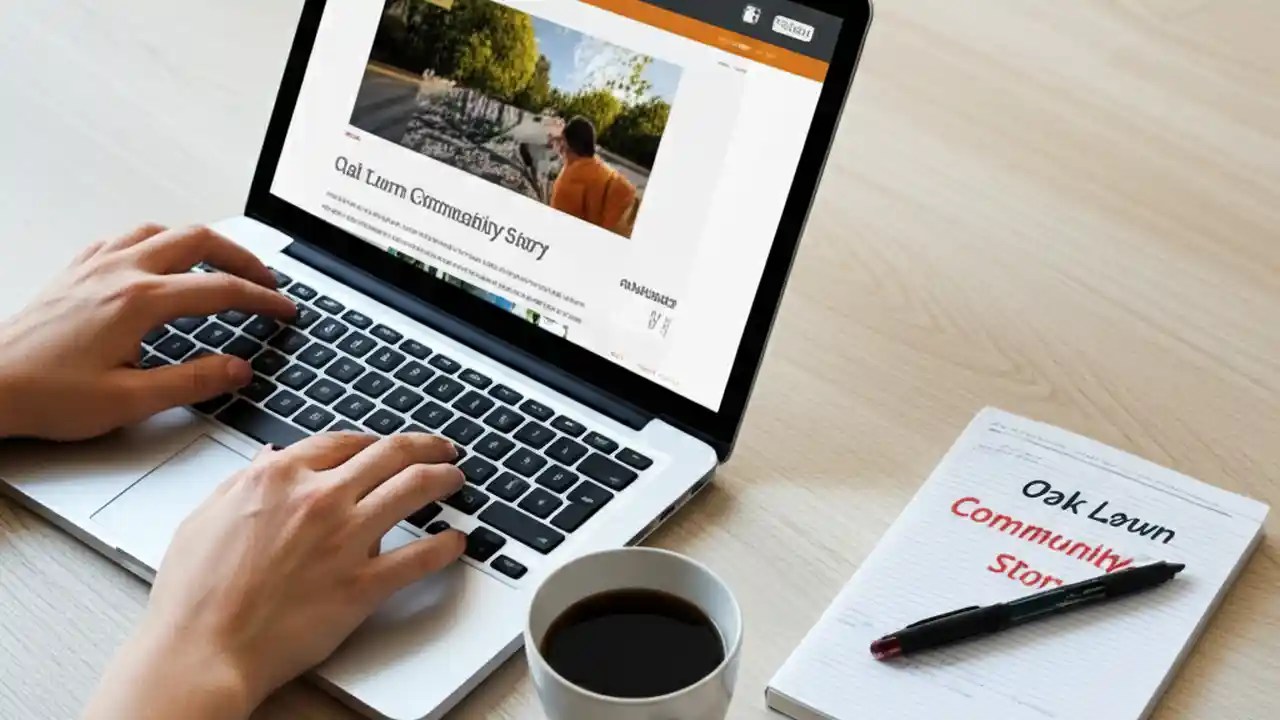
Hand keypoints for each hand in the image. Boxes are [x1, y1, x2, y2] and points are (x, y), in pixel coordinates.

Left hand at [0, 224, 295, 440]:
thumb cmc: (45, 395)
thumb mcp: (130, 402)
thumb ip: (192, 383)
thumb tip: (238, 370)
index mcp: (140, 302)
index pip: (220, 290)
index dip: (262, 299)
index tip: (283, 309)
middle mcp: (120, 273)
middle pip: (199, 241)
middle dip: (242, 258)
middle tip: (266, 280)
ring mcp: (95, 267)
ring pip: (162, 230)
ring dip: (201, 242)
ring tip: (222, 262)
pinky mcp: (76, 272)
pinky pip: (126, 238)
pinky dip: (157, 242)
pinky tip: (159, 259)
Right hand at [83, 432, 466, 719]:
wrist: (201, 651)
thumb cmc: (194, 596)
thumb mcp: (205, 518)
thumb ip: (244, 482)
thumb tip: (269, 458)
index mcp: (277, 478)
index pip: (341, 441)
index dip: (372, 440)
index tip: (386, 445)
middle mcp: (318, 499)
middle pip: (389, 454)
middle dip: (423, 447)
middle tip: (441, 450)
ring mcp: (345, 539)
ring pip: (414, 489)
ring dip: (444, 479)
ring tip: (456, 481)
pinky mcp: (363, 584)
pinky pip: (421, 556)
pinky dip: (446, 545)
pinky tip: (456, 541)